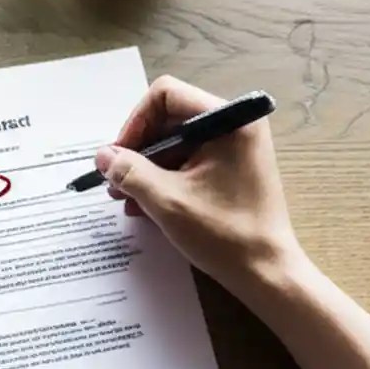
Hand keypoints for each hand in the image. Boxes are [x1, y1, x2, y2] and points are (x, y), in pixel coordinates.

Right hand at [95, 76, 307, 293]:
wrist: (267, 273)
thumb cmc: (224, 234)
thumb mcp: (166, 200)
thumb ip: (130, 172)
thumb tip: (102, 155)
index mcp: (227, 121)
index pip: (166, 95)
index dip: (135, 123)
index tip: (119, 157)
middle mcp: (235, 125)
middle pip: (169, 118)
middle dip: (138, 150)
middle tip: (116, 181)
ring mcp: (235, 147)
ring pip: (175, 142)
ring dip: (147, 168)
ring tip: (125, 197)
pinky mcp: (232, 167)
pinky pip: (189, 160)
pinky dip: (164, 178)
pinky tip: (145, 204)